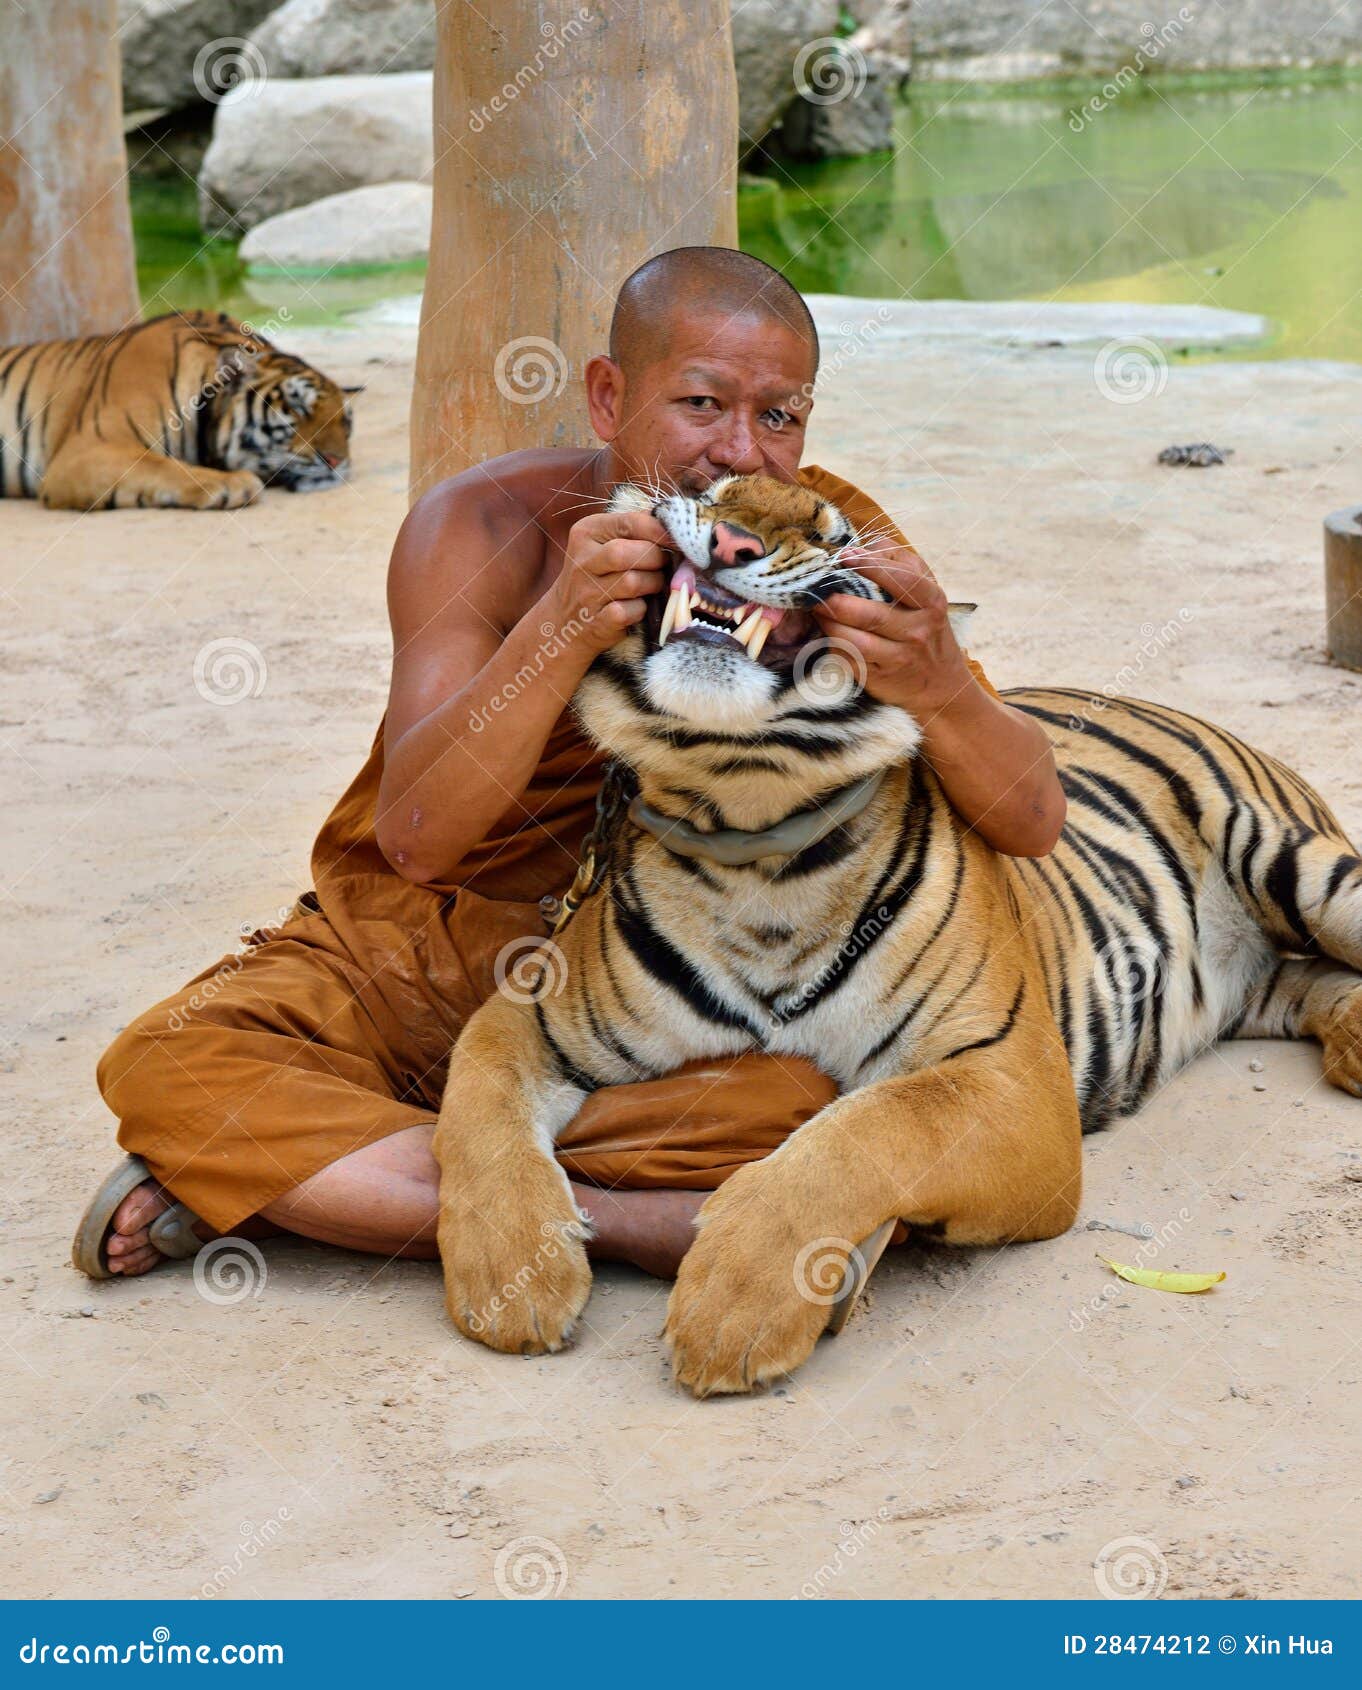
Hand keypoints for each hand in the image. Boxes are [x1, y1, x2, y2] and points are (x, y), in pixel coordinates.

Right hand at [543, 509, 669, 654]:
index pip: (629, 522)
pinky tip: (638, 607)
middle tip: (663, 566)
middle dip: (656, 559)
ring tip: (652, 585)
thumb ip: (634, 532)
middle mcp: (582, 561)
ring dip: (653, 584)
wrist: (565, 620)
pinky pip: (631, 611)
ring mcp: (587, 593)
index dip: (661, 531)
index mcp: (587, 532)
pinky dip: (641, 610)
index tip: (679, 540)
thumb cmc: (598, 576)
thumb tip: (676, 528)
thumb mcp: (604, 544)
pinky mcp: (597, 621)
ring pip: (633, 582)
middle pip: (630, 553)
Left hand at [815, 538, 973, 717]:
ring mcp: (900, 657)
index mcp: (931, 601)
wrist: (941, 682)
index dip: (870, 566)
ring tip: (816, 610)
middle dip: (837, 601)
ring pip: (855, 640)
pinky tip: (825, 634)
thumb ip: (899, 562)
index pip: (901, 580)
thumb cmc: (925, 624)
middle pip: (871, 615)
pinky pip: (849, 659)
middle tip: (816, 590)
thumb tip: (865, 545)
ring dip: (829, 624)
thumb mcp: (926, 589)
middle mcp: (918, 630)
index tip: (844, 555)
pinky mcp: (881, 677)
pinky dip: (832, 645)